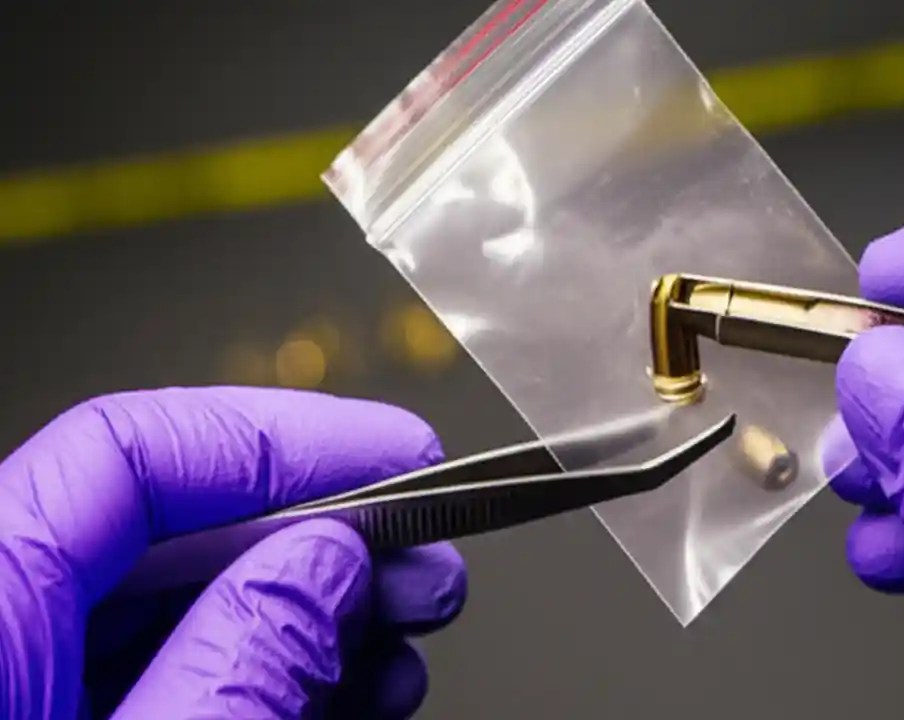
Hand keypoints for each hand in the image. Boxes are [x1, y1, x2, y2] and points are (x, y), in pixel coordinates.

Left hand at [0, 387, 466, 718]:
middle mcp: (0, 635)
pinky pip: (175, 679)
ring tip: (402, 642)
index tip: (397, 456)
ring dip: (316, 614)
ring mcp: (31, 692)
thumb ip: (241, 660)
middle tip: (423, 564)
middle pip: (170, 529)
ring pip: (186, 609)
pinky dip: (274, 677)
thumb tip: (330, 560)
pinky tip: (349, 688)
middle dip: (322, 536)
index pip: (124, 451)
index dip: (280, 438)